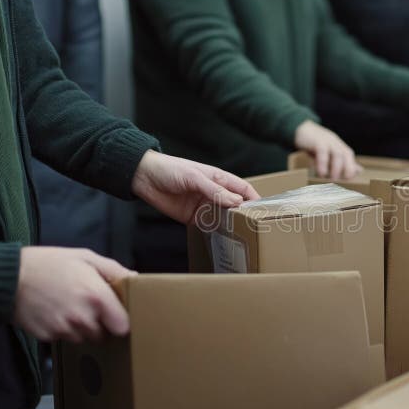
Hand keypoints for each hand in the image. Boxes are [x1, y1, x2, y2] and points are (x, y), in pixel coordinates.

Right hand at [13, 247, 134, 342]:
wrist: (8, 277)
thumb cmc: (49, 263)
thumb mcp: (85, 257)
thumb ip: (113, 270)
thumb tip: (134, 279)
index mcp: (96, 297)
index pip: (123, 327)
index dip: (121, 321)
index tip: (117, 314)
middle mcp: (82, 317)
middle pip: (103, 334)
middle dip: (100, 324)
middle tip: (90, 307)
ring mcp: (63, 329)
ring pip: (84, 338)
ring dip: (82, 328)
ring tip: (70, 307)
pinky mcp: (47, 336)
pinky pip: (64, 339)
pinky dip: (63, 330)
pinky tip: (55, 312)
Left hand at [132, 151, 259, 223]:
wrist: (143, 177)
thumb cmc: (170, 169)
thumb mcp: (194, 177)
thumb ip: (214, 190)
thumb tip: (236, 201)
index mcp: (218, 179)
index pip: (243, 188)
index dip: (254, 198)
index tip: (264, 210)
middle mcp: (214, 193)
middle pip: (236, 205)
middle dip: (245, 214)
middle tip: (256, 227)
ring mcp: (204, 206)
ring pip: (224, 217)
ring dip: (231, 225)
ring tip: (242, 235)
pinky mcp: (192, 217)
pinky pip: (209, 226)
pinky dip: (216, 232)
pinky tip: (223, 238)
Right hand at [294, 120, 361, 179]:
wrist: (301, 129)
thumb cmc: (316, 144)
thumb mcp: (330, 153)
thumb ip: (342, 162)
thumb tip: (358, 171)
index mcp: (340, 146)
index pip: (350, 157)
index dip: (351, 168)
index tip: (349, 180)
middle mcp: (336, 143)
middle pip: (347, 154)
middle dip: (347, 168)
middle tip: (343, 181)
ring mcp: (327, 140)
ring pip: (337, 153)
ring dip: (336, 168)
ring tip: (332, 179)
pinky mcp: (316, 141)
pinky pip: (322, 151)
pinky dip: (323, 163)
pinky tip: (321, 173)